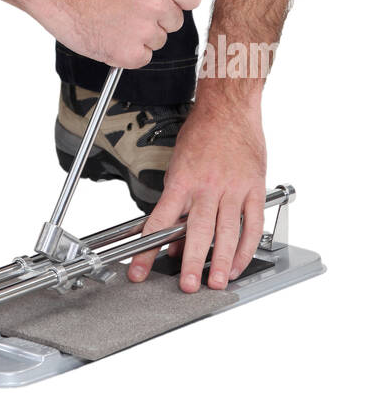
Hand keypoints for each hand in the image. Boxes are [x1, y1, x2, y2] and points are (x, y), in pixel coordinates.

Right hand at [32, 0, 201, 68]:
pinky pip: (143, 57)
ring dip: (141, 36)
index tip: (164, 3)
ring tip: (115, 21)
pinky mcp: (130, 53)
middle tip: (129, 10)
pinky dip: (128, 52)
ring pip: (158, 41)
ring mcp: (144, 30)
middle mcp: (157, 4)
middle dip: (156, 19)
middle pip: (174, 22)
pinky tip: (111, 36)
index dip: (177, 1)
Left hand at [127, 93, 266, 291]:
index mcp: (183, 179)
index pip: (160, 220)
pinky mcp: (254, 188)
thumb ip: (175, 203)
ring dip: (222, 261)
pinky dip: (247, 247)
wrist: (228, 107)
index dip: (147, 249)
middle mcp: (208, 185)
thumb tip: (171, 239)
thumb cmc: (201, 133)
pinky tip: (239, 263)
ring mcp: (234, 188)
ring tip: (217, 283)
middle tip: (187, 285)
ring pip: (228, 231)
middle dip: (191, 261)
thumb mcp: (177, 165)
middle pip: (198, 230)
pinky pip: (253, 224)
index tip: (138, 270)